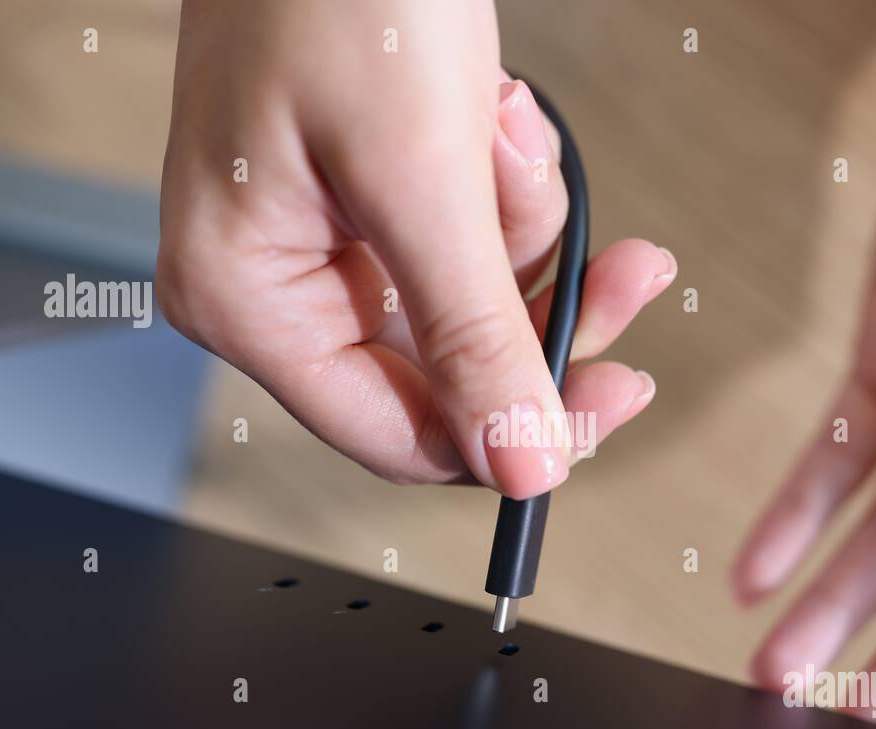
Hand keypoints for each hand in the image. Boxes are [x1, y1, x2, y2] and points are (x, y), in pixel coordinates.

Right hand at [157, 0, 673, 498]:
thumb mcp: (419, 176)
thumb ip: (474, 336)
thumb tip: (522, 462)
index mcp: (248, 300)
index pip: (397, 434)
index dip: (511, 431)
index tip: (613, 398)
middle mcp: (276, 286)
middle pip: (446, 372)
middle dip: (539, 309)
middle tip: (627, 276)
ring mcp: (323, 242)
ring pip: (472, 305)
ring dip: (523, 228)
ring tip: (505, 130)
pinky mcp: (369, 200)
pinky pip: (468, 242)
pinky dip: (507, 191)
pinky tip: (497, 119)